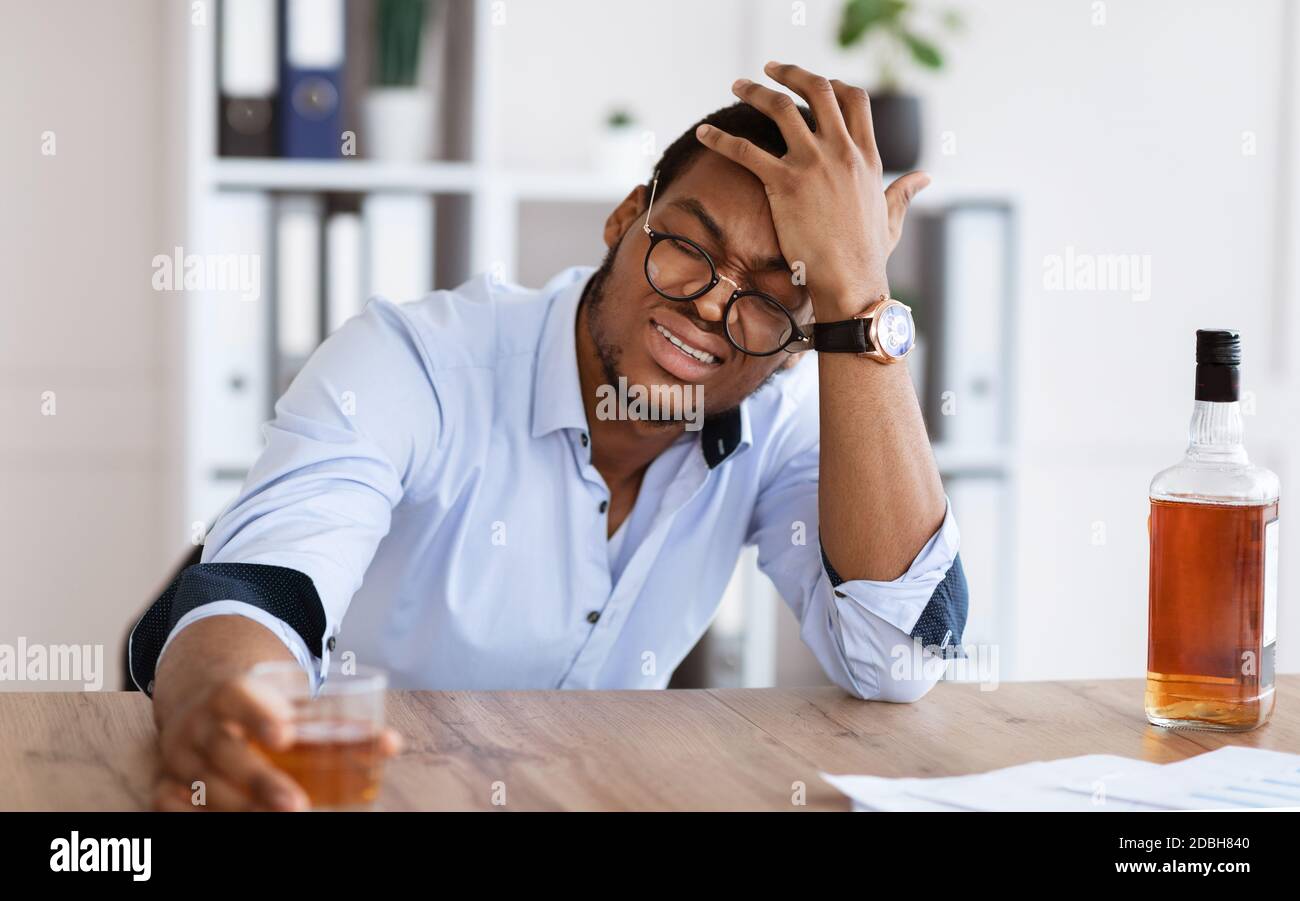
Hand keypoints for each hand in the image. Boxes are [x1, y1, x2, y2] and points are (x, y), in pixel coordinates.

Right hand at [153, 671, 402, 811]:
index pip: (238, 697)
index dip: (259, 715)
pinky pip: (171, 805)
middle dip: (259, 781)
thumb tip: (393, 745)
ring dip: (239, 808)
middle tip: (296, 805)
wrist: (198, 700)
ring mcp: (179, 756)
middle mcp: (199, 723)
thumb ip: (338, 728)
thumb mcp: (290, 708)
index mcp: (229, 693)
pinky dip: (195, 816)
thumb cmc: (262, 709)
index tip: (286, 735)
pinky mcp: (165, 783)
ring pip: (201, 787)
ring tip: (279, 818)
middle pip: (225, 752)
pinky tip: (228, 822)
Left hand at [694, 61, 929, 319]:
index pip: (854, 99)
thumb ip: (904, 190)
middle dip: (790, 73)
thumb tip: (925, 177)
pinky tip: (705, 134)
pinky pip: (747, 151)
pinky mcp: (785, 184)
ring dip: (756, 91)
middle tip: (769, 69)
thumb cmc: (869, 257)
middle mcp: (842, 152)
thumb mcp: (893, 217)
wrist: (851, 282)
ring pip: (781, 109)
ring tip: (738, 85)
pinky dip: (722, 139)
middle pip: (817, 90)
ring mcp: (813, 165)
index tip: (814, 81)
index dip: (833, 83)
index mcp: (867, 156)